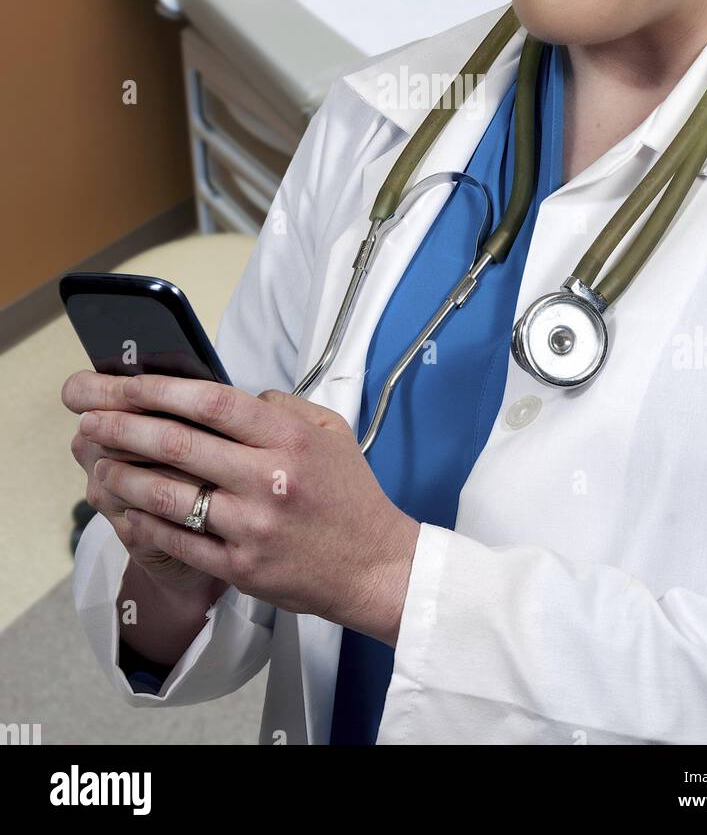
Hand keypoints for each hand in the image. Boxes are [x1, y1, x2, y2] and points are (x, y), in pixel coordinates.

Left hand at [76, 374, 420, 644]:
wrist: (376, 567)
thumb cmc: (351, 495)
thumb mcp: (330, 431)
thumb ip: (282, 405)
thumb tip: (233, 394)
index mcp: (290, 438)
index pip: (213, 402)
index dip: (161, 389)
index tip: (125, 383)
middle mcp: (269, 478)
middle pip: (180, 443)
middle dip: (124, 425)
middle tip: (87, 414)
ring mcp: (253, 526)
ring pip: (172, 495)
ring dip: (125, 475)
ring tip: (97, 461)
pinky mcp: (242, 567)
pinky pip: (181, 542)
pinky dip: (145, 523)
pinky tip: (123, 508)